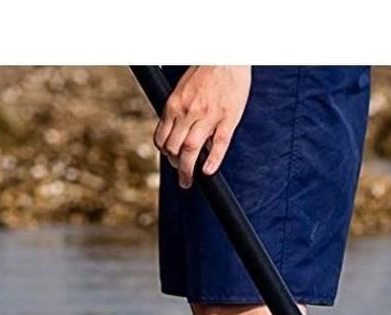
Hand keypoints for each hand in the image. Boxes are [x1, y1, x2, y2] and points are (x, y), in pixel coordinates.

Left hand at [154, 66, 251, 187]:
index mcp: (175, 104)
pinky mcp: (227, 120)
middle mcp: (188, 112)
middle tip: (181, 176)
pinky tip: (208, 172)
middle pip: (176, 148)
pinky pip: (219, 145)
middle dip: (176, 166)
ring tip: (187, 181)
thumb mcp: (183, 89)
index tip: (171, 160)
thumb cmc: (205, 73)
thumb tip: (177, 131)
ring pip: (192, 150)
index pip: (163, 138)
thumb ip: (179, 110)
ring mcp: (208, 117)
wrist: (226, 57)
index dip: (165, 154)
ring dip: (187, 170)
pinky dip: (212, 162)